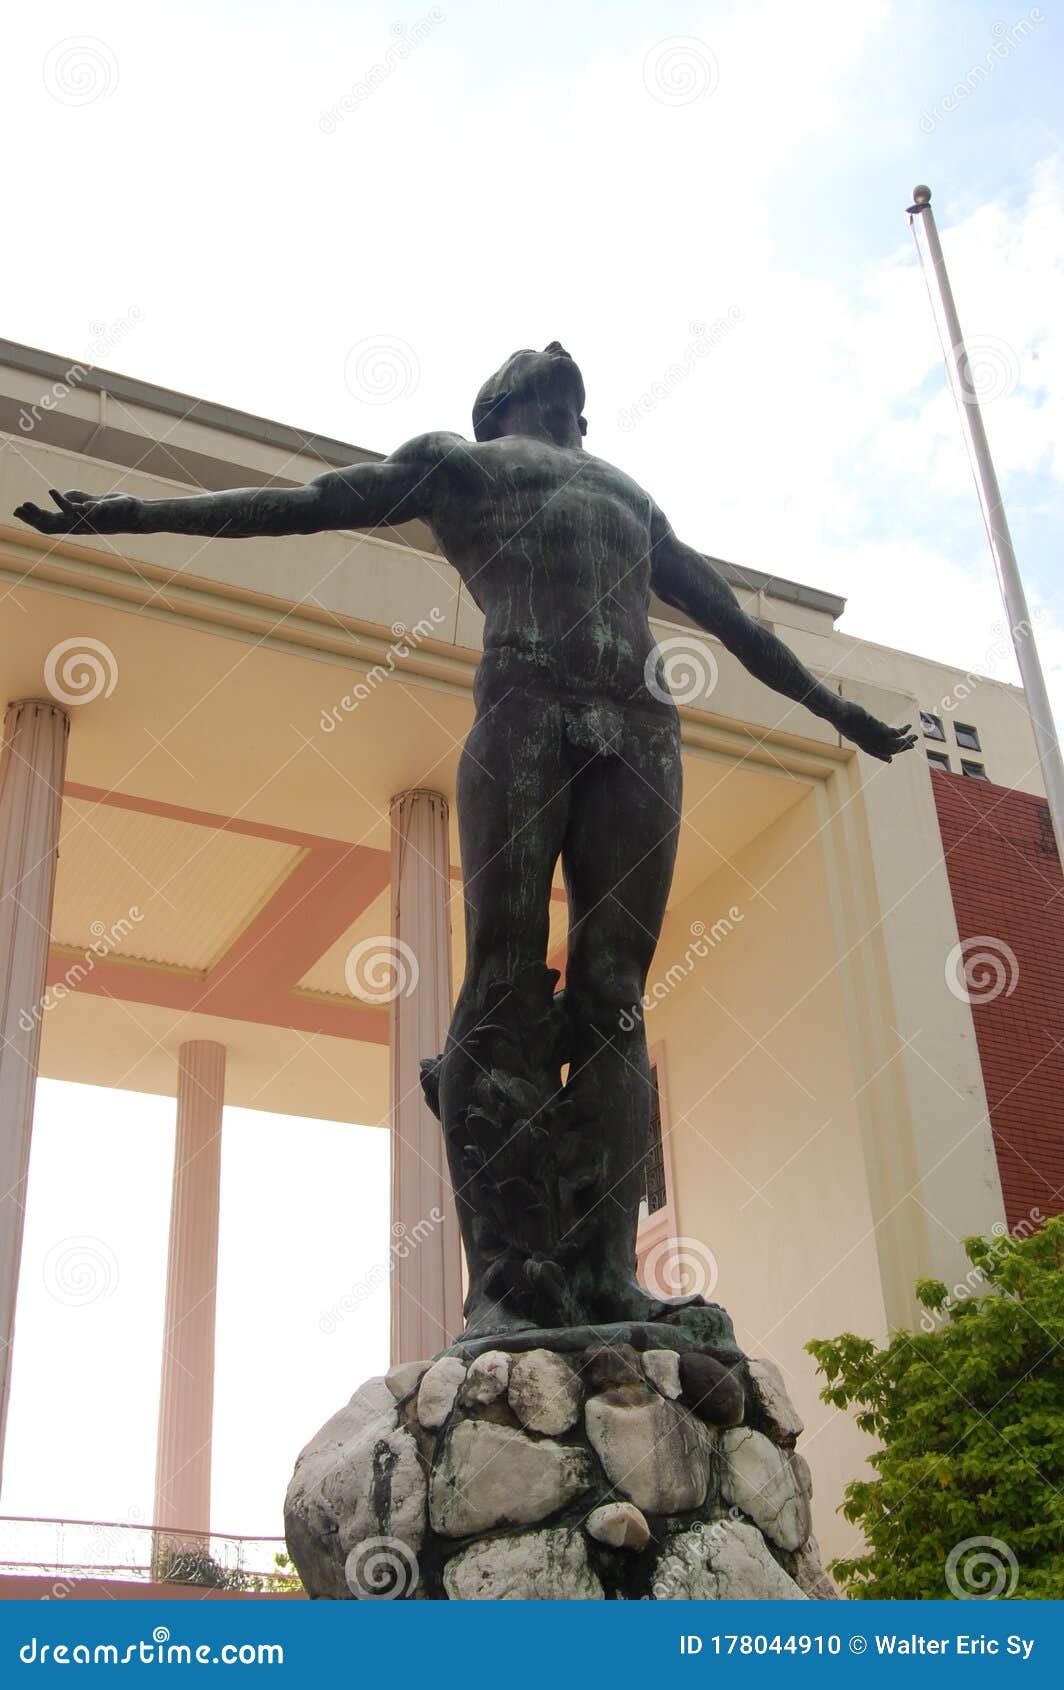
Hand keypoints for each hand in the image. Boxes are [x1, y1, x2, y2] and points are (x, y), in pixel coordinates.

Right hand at [14, 488, 139, 535]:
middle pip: (51, 525)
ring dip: (42, 512)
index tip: (16, 511)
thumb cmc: (114, 509)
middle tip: (18, 508)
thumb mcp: (90, 501)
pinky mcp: (99, 511)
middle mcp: (80, 525)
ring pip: (61, 519)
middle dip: (32, 518)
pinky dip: (64, 501)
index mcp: (76, 522)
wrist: (137, 514)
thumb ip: (75, 497)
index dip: (31, 519)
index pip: (48, 524)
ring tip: (28, 502)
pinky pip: (79, 508)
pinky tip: (52, 492)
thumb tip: (61, 495)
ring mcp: (89, 520)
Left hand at [838, 702, 917, 762]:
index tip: (890, 760)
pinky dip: (905, 730)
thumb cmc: (838, 715)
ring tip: (915, 737)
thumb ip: (849, 724)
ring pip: (895, 743)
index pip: (874, 753)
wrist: (839, 713)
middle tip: (911, 746)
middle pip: (889, 749)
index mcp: (860, 742)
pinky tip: (909, 726)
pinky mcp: (880, 729)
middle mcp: (870, 743)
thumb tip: (844, 717)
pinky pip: (897, 733)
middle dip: (901, 748)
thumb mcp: (844, 722)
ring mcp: (875, 737)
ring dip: (907, 741)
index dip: (883, 756)